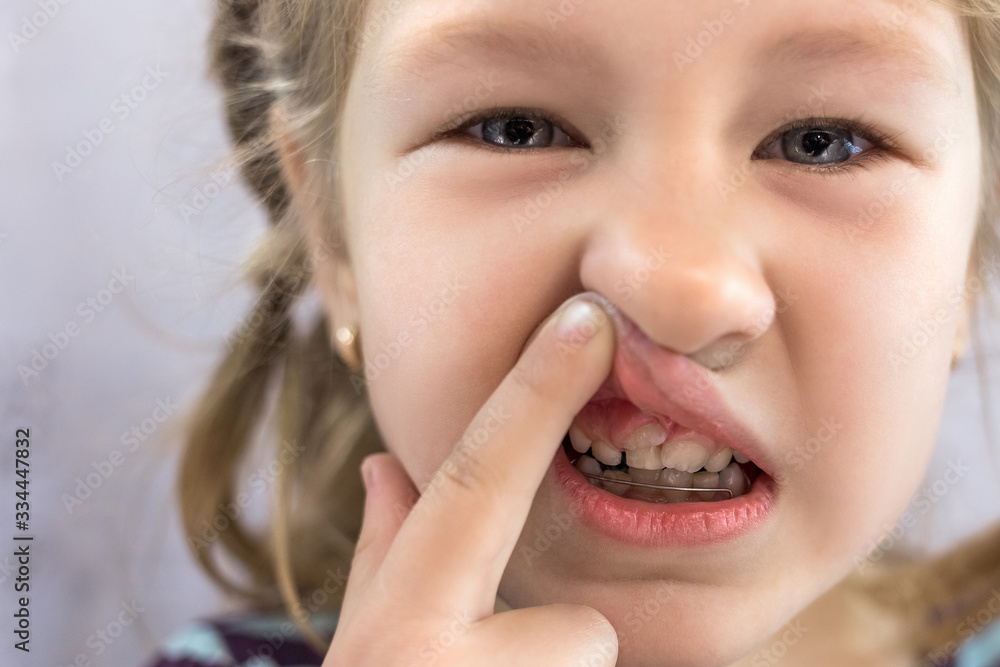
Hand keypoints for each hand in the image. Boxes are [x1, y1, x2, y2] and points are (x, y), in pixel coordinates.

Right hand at [323, 294, 618, 665]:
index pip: (475, 484)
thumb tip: (383, 463)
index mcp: (397, 631)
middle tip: (512, 665)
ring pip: (586, 654)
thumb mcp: (368, 645)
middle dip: (561, 644)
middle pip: (575, 618)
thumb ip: (384, 553)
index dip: (534, 396)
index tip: (587, 320)